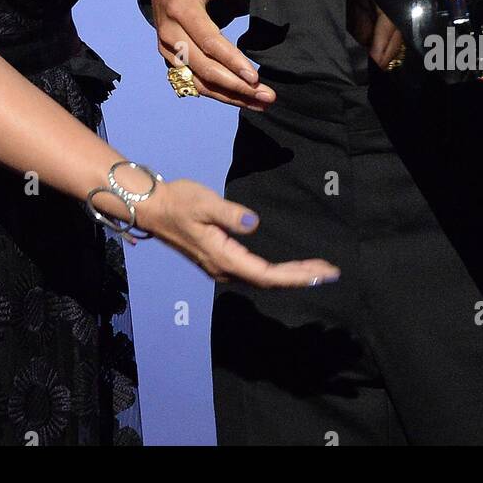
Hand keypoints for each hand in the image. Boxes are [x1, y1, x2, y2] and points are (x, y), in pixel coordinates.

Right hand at [135, 178, 339, 286]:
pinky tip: (286, 268)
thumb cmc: (178, 201)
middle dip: (300, 277)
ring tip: (315, 270)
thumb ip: (230, 214)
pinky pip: (254, 273)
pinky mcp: (219, 260)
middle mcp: (224, 269)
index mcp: (224, 257)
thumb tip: (255, 223)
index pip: (268, 275)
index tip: (322, 273)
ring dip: (290, 276)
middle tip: (329, 272)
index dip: (297, 276)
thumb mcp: (204, 202)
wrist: (152, 207)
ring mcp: (220, 266)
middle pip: (269, 281)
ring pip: (262, 279)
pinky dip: (276, 273)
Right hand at [149, 0, 277, 109]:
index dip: (231, 61)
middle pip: (204, 67)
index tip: (255, 77)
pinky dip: (216, 92)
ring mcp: (167, 47)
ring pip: (197, 81)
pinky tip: (240, 99)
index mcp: (182, 7)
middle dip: (236, 86)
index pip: (209, 41)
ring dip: (229, 96)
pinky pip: (192, 80)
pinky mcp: (170, 56)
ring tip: (260, 104)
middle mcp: (170, 32)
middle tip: (267, 96)